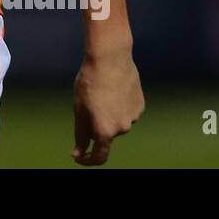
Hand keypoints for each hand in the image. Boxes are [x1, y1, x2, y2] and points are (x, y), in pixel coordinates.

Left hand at [71, 47, 143, 165]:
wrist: (110, 58)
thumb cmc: (90, 82)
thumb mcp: (79, 110)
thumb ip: (80, 134)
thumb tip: (78, 153)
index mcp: (105, 131)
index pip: (99, 156)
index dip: (88, 159)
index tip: (80, 156)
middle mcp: (122, 129)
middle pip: (106, 134)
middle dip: (96, 124)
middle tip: (88, 103)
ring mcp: (133, 118)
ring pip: (117, 122)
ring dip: (108, 113)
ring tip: (102, 92)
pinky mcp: (140, 106)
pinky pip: (126, 112)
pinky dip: (119, 106)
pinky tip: (114, 89)